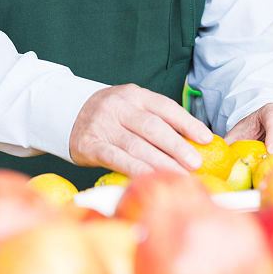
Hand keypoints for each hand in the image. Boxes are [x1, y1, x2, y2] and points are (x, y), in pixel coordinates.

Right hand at [69, 84, 214, 176]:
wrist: (66, 112)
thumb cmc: (111, 116)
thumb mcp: (131, 107)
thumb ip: (157, 120)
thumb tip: (195, 144)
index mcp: (134, 94)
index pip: (166, 107)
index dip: (187, 123)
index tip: (206, 139)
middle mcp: (119, 107)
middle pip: (153, 128)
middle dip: (177, 147)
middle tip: (196, 163)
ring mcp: (103, 125)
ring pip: (137, 146)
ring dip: (161, 163)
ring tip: (180, 176)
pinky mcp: (90, 145)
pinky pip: (116, 159)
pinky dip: (136, 170)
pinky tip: (151, 179)